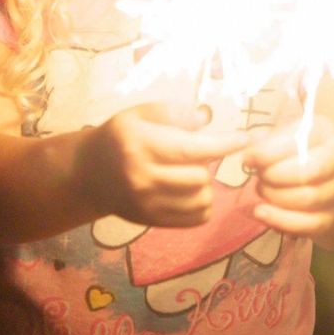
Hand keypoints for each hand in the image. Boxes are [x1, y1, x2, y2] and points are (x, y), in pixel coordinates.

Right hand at [75, 102, 247, 227]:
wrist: (88, 173)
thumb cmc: (121, 136)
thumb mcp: (140, 113)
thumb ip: (174, 113)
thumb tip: (207, 118)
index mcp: (139, 144)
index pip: (190, 148)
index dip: (223, 144)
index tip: (245, 138)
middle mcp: (141, 177)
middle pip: (200, 176)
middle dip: (206, 163)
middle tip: (194, 154)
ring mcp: (146, 203)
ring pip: (201, 199)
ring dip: (205, 184)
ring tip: (189, 172)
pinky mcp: (151, 221)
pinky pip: (196, 218)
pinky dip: (202, 204)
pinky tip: (189, 191)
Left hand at [244, 116, 333, 237]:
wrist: (322, 176)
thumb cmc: (294, 150)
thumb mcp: (281, 135)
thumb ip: (265, 140)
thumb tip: (250, 152)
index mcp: (326, 133)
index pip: (299, 143)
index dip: (268, 153)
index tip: (248, 159)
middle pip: (306, 173)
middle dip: (274, 176)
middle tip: (259, 176)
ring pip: (308, 199)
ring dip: (275, 197)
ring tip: (261, 190)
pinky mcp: (333, 217)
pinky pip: (309, 224)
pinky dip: (281, 221)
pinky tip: (262, 212)